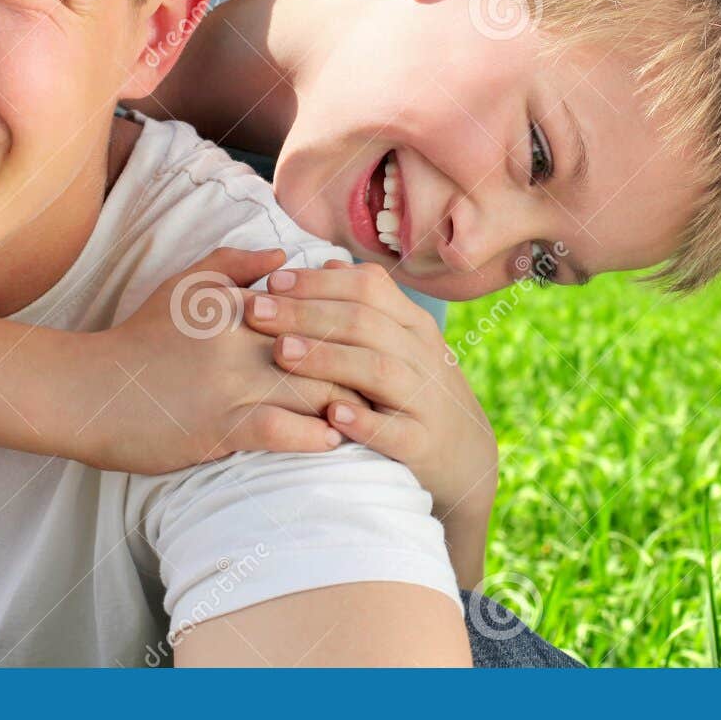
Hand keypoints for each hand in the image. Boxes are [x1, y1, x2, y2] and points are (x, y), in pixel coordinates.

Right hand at [74, 248, 364, 473]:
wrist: (90, 390)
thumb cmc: (140, 337)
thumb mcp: (185, 286)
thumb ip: (236, 263)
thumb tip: (284, 256)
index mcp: (239, 304)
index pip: (312, 309)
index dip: (351, 323)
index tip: (382, 335)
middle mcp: (241, 340)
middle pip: (323, 350)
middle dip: (361, 365)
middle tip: (395, 380)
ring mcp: (232, 384)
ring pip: (311, 390)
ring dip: (348, 404)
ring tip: (376, 413)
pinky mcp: (221, 425)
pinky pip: (282, 430)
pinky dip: (314, 435)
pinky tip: (334, 439)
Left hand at [244, 259, 497, 574]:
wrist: (464, 456)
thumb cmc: (413, 392)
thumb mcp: (399, 343)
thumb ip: (365, 305)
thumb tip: (327, 264)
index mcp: (412, 325)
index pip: (368, 287)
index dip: (318, 282)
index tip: (272, 281)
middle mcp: (422, 355)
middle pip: (365, 322)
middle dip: (306, 313)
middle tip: (256, 311)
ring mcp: (426, 400)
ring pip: (379, 370)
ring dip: (327, 359)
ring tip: (281, 353)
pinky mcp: (424, 444)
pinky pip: (396, 431)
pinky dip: (364, 422)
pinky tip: (332, 414)